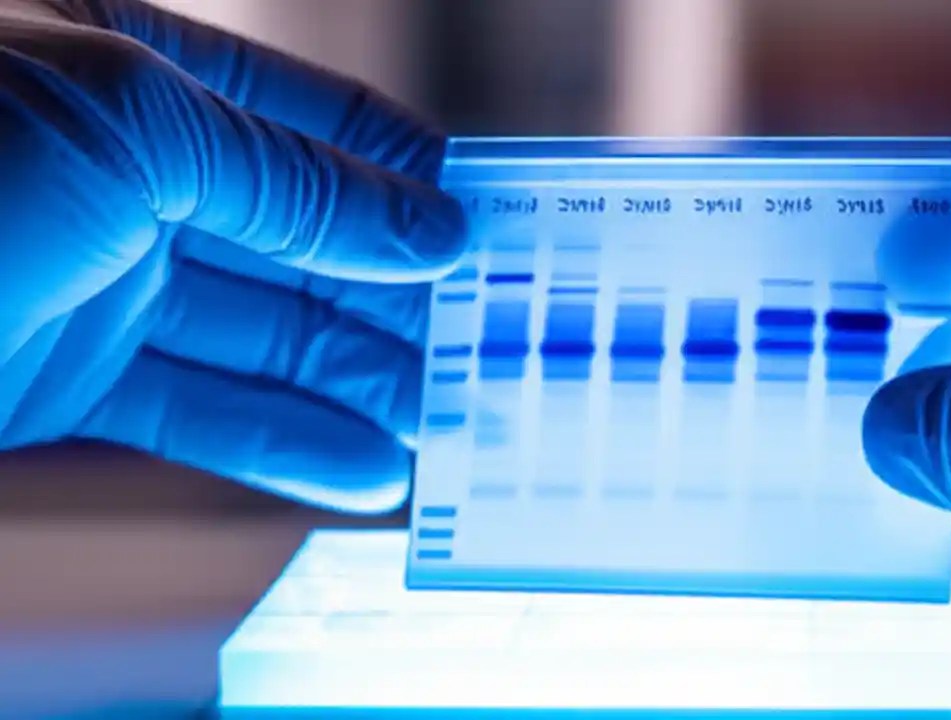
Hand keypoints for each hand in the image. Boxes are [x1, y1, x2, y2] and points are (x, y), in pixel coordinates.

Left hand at [0, 0, 465, 511]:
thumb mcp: (130, 126)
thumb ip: (289, 179)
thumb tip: (423, 225)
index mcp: (138, 69)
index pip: (313, 122)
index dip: (410, 175)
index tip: (497, 229)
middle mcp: (126, 173)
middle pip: (302, 242)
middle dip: (397, 298)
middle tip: (483, 349)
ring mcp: (95, 278)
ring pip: (262, 337)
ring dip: (359, 384)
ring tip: (444, 424)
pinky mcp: (62, 379)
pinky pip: (199, 412)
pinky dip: (284, 445)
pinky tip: (362, 467)